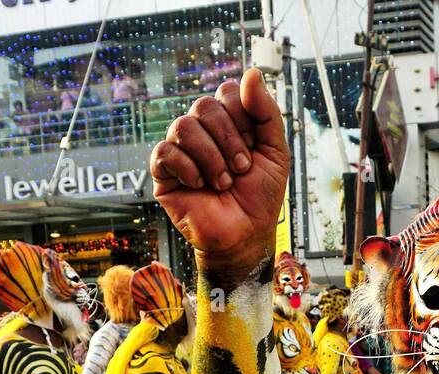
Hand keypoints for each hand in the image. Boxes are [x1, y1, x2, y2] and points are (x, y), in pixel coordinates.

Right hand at [150, 69, 288, 280]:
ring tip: (223, 182)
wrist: (245, 235)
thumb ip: (266, 112)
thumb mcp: (275, 152)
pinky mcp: (163, 171)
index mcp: (228, 122)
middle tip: (241, 169)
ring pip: (184, 126)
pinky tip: (200, 186)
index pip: (227, 92)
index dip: (242, 116)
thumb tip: (252, 73)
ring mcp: (181, 149)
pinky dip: (188, 168)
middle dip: (229, 139)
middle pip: (205, 105)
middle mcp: (202, 131)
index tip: (253, 146)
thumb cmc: (260, 197)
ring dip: (211, 157)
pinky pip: (165, 151)